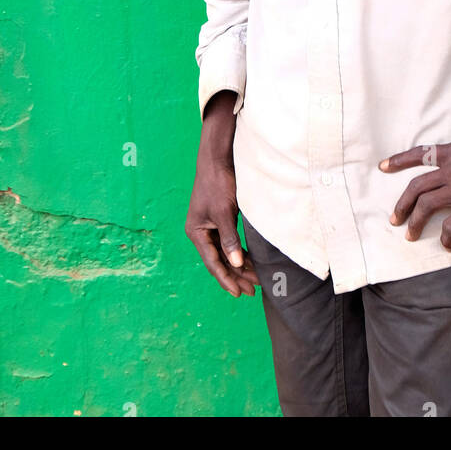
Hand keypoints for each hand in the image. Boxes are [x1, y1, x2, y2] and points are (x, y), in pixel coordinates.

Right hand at [185, 91, 259, 297]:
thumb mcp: (224, 212)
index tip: (239, 293)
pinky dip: (239, 252)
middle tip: (253, 290)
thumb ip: (229, 238)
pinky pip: (228, 242)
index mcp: (196, 232)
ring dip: (239, 265)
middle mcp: (201, 231)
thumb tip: (235, 264)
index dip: (227, 279)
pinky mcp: (220, 217)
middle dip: (236, 275)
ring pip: (225, 252)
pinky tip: (249, 260)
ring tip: (254, 280)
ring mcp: (210, 225)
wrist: (218, 156)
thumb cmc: (218, 182)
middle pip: (219, 260)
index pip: (213, 263)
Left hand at [379, 116, 450, 251]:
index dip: (398, 161)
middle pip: (415, 188)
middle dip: (402, 205)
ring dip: (415, 223)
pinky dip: (446, 238)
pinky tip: (447, 245)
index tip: (382, 167)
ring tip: (411, 236)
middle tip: (394, 219)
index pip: (419, 155)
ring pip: (425, 207)